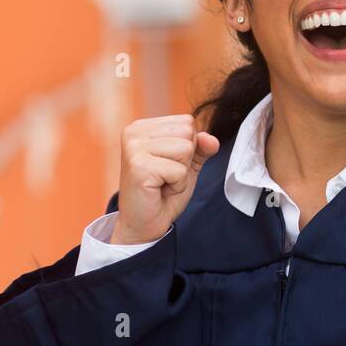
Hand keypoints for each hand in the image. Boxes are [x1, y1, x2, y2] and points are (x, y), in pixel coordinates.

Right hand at [112, 115, 219, 244]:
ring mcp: (134, 148)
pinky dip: (177, 184)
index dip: (188, 148)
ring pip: (185, 149)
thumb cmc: (163, 192)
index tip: (167, 165)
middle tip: (165, 176)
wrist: (144, 223)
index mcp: (142, 127)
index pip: (187, 122)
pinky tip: (160, 190)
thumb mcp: (187, 165)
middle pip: (188, 132)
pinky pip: (180, 170)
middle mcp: (134, 132)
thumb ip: (200, 148)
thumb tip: (211, 139)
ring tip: (163, 182)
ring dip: (181, 172)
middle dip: (185, 159)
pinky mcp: (139, 167)